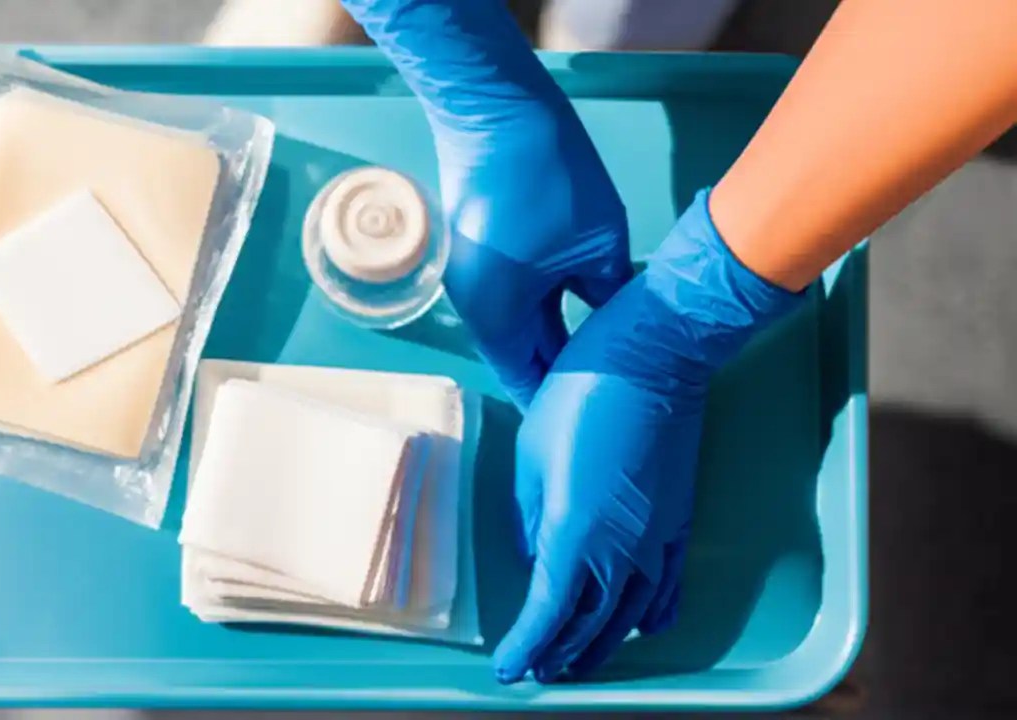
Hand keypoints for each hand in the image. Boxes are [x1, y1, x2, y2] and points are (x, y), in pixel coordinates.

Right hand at [340, 0, 630, 405]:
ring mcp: (472, 280)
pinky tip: (574, 316)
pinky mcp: (477, 253)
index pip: (529, 379)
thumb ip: (609, 294)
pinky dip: (541, 315)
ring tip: (597, 361)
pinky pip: (510, 301)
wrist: (494, 112)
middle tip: (604, 395)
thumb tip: (620, 323)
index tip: (590, 422)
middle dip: (559, 375)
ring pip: (517, 328)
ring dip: (552, 343)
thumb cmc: (545, 180)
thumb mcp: (599, 245)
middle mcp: (476, 308)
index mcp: (499, 317)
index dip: (560, 401)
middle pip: (522, 357)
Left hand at [493, 191, 804, 682]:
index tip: (510, 668)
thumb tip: (534, 551)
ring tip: (577, 661)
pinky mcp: (678, 521)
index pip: (548, 613)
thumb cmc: (582, 393)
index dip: (527, 646)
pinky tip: (643, 629)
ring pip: (628, 614)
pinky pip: (665, 587)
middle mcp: (620, 549)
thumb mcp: (532, 452)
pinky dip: (651, 614)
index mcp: (574, 532)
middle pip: (588, 624)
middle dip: (560, 653)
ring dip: (600, 643)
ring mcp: (656, 538)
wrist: (658, 354)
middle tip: (537, 670)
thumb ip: (531, 513)